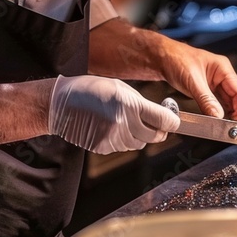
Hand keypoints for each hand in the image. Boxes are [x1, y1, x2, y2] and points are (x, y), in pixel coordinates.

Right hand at [48, 75, 179, 153]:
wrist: (62, 103)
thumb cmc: (93, 90)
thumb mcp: (121, 88)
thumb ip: (142, 104)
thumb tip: (162, 116)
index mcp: (129, 104)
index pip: (163, 120)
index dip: (173, 122)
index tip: (174, 121)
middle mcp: (123, 123)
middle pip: (155, 136)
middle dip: (159, 130)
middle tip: (157, 123)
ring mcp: (113, 138)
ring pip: (139, 144)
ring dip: (140, 135)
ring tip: (125, 120)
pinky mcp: (103, 147)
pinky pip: (123, 146)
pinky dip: (123, 139)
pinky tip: (111, 126)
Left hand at [158, 40, 236, 121]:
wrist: (160, 58)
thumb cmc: (175, 59)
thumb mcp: (192, 81)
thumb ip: (206, 100)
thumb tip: (218, 115)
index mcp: (223, 67)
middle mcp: (220, 75)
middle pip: (234, 98)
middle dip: (234, 113)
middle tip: (231, 129)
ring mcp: (212, 82)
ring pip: (225, 101)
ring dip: (225, 114)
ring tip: (224, 127)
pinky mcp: (204, 89)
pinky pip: (214, 102)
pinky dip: (216, 112)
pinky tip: (215, 120)